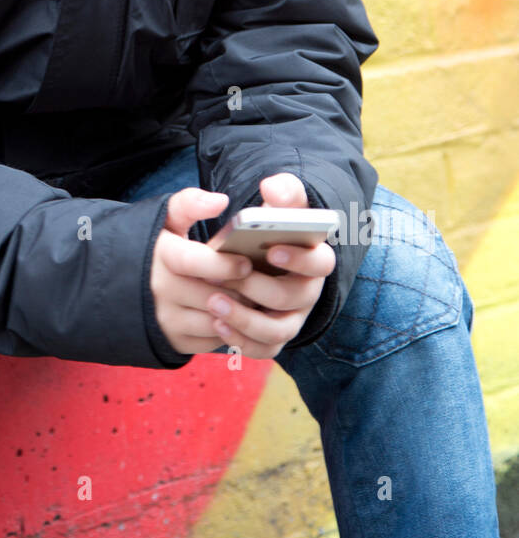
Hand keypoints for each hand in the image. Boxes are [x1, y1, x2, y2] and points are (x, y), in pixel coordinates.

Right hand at [150, 187, 254, 354]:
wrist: (124, 286)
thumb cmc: (158, 247)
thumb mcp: (167, 219)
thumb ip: (190, 203)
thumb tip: (220, 201)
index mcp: (160, 256)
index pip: (193, 263)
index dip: (224, 265)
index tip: (246, 262)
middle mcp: (160, 290)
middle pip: (212, 295)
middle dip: (240, 290)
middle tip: (262, 283)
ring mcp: (166, 319)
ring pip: (215, 321)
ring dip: (240, 312)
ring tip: (255, 297)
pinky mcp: (174, 341)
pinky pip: (212, 340)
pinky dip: (230, 329)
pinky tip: (240, 313)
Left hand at [204, 173, 335, 359]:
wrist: (251, 254)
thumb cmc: (269, 226)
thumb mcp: (279, 204)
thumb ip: (282, 191)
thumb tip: (272, 187)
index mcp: (314, 258)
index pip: (321, 262)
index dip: (300, 258)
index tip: (271, 249)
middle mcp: (307, 291)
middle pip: (294, 298)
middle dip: (260, 287)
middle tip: (227, 277)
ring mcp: (292, 318)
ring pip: (278, 331)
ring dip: (246, 319)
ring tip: (214, 303)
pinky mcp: (273, 338)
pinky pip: (263, 349)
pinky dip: (241, 341)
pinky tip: (217, 324)